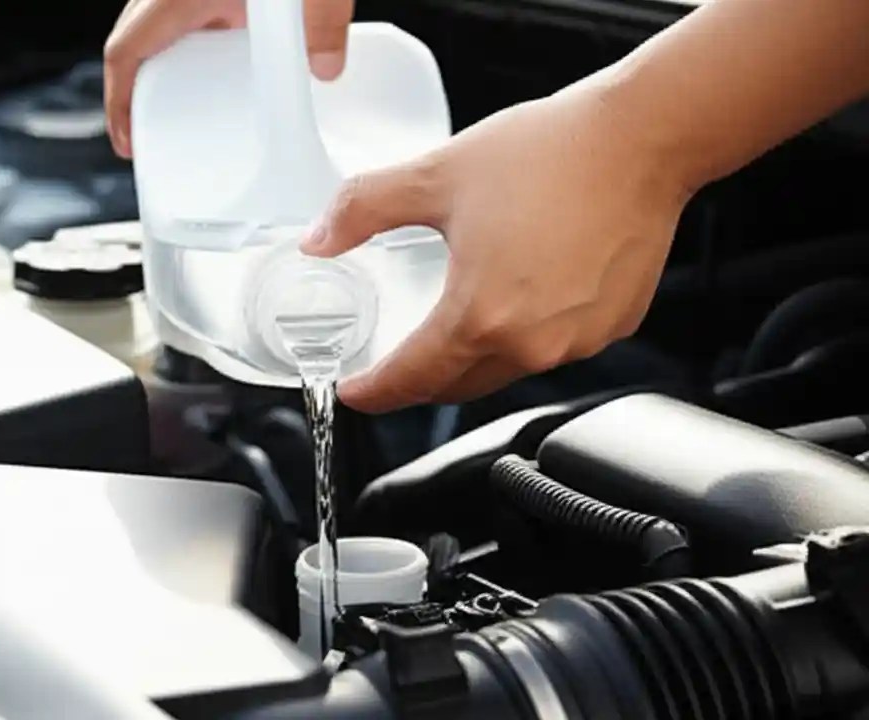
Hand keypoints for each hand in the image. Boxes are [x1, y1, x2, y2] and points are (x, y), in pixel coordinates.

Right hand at [104, 0, 354, 157]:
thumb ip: (322, 19)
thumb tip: (325, 70)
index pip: (126, 53)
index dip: (119, 105)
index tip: (128, 143)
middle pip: (141, 48)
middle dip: (145, 95)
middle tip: (161, 139)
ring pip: (166, 32)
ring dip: (176, 70)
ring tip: (197, 113)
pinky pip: (196, 17)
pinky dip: (203, 45)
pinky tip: (235, 65)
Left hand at [300, 80, 694, 412]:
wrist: (642, 138)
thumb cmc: (552, 155)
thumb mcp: (435, 175)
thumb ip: (362, 211)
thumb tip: (319, 240)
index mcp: (481, 317)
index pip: (411, 379)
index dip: (374, 391)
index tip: (355, 392)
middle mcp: (532, 344)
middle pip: (458, 385)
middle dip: (419, 381)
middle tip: (395, 366)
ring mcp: (578, 341)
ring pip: (507, 369)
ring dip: (473, 357)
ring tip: (455, 323)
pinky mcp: (612, 327)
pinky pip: (553, 348)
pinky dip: (526, 335)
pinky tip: (519, 298)